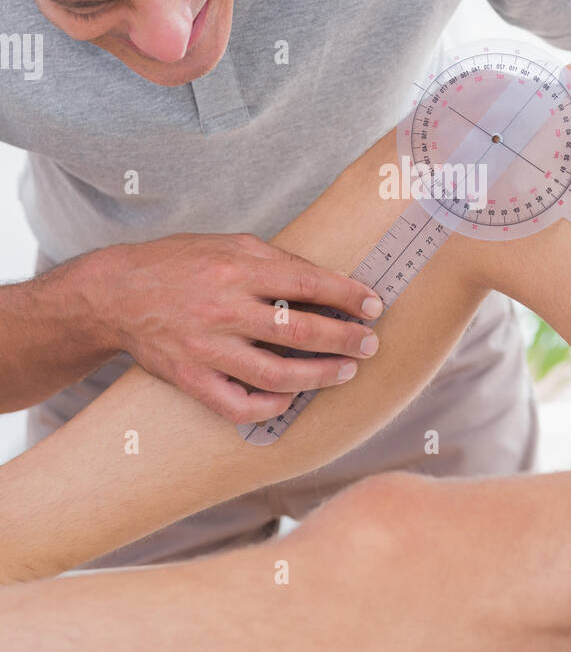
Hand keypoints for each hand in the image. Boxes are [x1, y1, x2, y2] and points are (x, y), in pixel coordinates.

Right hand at [91, 233, 383, 424]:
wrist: (115, 293)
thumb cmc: (178, 263)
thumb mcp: (228, 245)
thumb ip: (276, 262)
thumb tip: (325, 282)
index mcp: (237, 269)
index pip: (307, 283)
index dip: (347, 296)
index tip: (374, 305)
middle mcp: (224, 309)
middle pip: (299, 331)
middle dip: (344, 339)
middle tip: (370, 343)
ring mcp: (207, 348)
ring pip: (276, 373)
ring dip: (320, 376)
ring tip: (346, 372)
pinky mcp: (191, 379)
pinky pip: (238, 405)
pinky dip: (270, 407)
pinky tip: (291, 398)